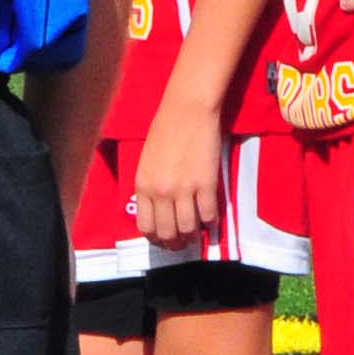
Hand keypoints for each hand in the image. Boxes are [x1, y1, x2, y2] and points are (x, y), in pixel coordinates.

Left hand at [129, 91, 225, 246]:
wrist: (187, 110)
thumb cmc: (165, 130)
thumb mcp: (146, 162)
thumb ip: (150, 186)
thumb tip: (158, 210)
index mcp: (142, 186)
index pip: (146, 226)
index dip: (156, 239)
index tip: (164, 240)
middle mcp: (160, 192)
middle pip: (167, 233)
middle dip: (175, 244)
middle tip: (183, 243)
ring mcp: (184, 190)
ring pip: (188, 229)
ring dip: (194, 236)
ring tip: (197, 234)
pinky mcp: (206, 185)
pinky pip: (209, 215)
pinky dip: (211, 222)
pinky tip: (211, 218)